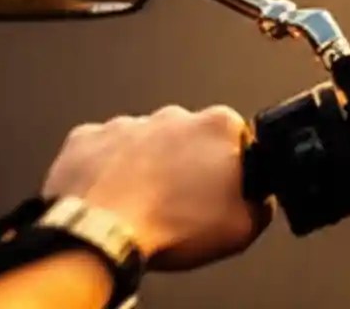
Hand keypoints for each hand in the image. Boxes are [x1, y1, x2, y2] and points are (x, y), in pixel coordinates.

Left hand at [43, 105, 271, 270]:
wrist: (102, 233)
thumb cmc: (171, 227)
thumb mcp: (242, 229)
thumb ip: (260, 206)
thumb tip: (257, 201)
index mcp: (218, 127)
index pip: (238, 142)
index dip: (232, 173)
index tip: (222, 195)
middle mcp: (174, 115)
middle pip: (190, 139)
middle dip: (188, 165)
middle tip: (182, 205)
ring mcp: (129, 124)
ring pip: (146, 145)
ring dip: (147, 167)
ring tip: (144, 206)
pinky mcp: (89, 138)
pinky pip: (104, 153)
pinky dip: (108, 172)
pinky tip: (113, 199)